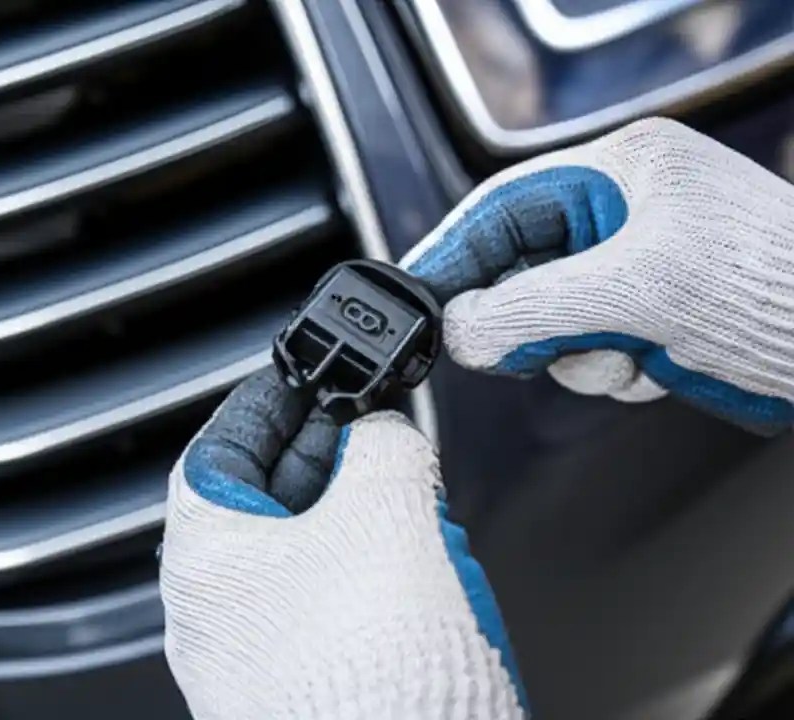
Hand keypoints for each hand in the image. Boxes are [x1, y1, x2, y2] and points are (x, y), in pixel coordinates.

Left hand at [160, 369, 526, 718]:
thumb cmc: (369, 678)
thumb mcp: (386, 514)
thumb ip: (382, 447)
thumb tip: (383, 430)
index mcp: (202, 554)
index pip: (220, 443)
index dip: (272, 399)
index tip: (311, 374)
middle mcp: (213, 611)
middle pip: (264, 501)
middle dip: (327, 458)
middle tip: (378, 429)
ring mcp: (255, 660)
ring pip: (302, 559)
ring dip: (359, 520)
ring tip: (413, 500)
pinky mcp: (303, 695)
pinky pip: (329, 614)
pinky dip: (371, 579)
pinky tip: (419, 575)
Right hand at [401, 117, 793, 434]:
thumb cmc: (777, 290)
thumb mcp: (633, 292)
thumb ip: (529, 307)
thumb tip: (460, 329)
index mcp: (622, 173)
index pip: (503, 207)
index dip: (451, 253)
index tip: (413, 295)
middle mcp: (627, 215)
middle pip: (521, 269)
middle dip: (526, 319)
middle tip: (517, 349)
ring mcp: (641, 267)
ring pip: (551, 319)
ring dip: (575, 353)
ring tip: (627, 356)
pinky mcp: (656, 317)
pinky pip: (590, 348)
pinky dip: (610, 369)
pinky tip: (653, 367)